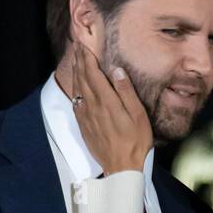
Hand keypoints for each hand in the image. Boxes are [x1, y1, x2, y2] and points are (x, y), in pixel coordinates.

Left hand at [70, 40, 151, 173]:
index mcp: (107, 101)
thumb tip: (116, 70)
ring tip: (76, 61)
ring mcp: (86, 117)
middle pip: (82, 78)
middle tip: (77, 47)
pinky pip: (76, 103)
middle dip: (80, 61)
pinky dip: (75, 90)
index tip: (84, 45)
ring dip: (76, 73)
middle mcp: (93, 106)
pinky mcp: (84, 126)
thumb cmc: (135, 141)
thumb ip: (126, 91)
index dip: (87, 58)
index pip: (93, 73)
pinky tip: (76, 86)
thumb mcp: (138, 114)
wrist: (122, 166)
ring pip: (77, 89)